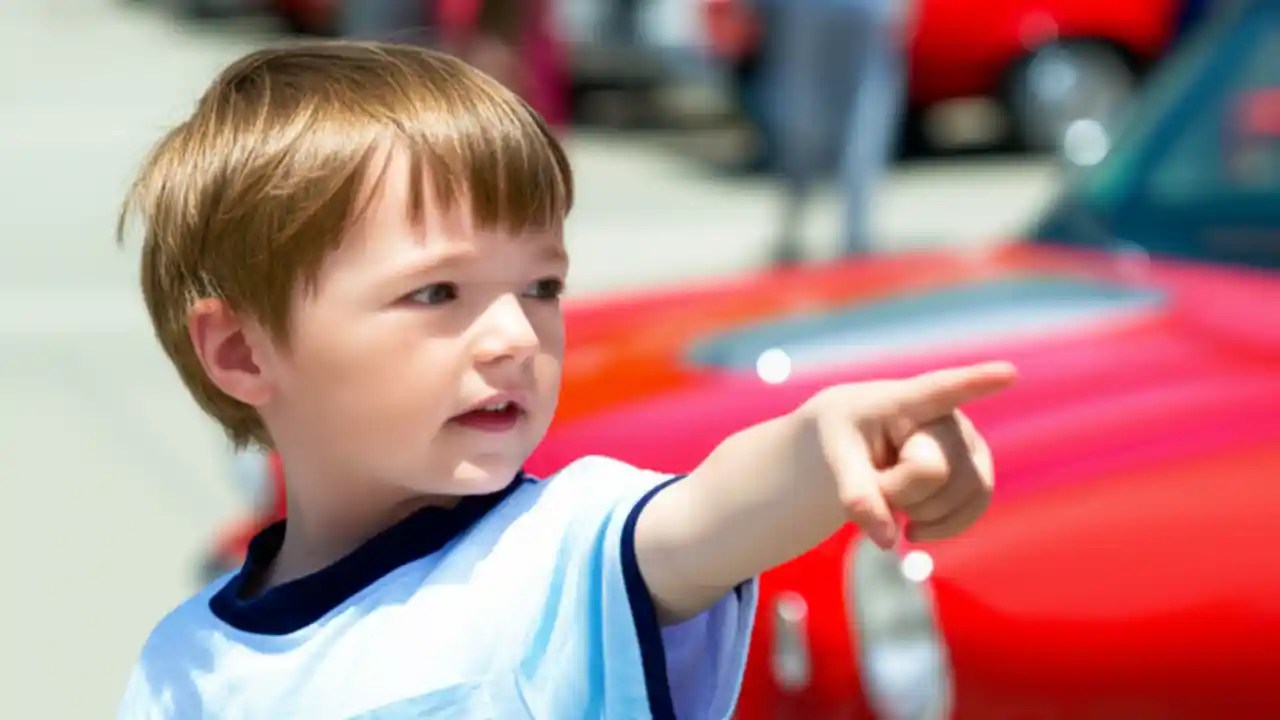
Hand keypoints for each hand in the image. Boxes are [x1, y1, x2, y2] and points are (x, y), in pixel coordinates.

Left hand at [800, 362, 1016, 548]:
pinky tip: (914, 527)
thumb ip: (856, 497)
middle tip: (875, 480)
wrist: (860, 443)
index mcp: (902, 400)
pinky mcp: (979, 470)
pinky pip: (976, 507)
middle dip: (897, 492)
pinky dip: (943, 527)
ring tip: (893, 494)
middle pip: (933, 472)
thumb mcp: (836, 462)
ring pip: (962, 495)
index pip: (940, 391)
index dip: (976, 383)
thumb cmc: (845, 440)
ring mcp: (968, 442)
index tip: (1007, 373)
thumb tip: (889, 542)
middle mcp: (947, 414)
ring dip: (920, 511)